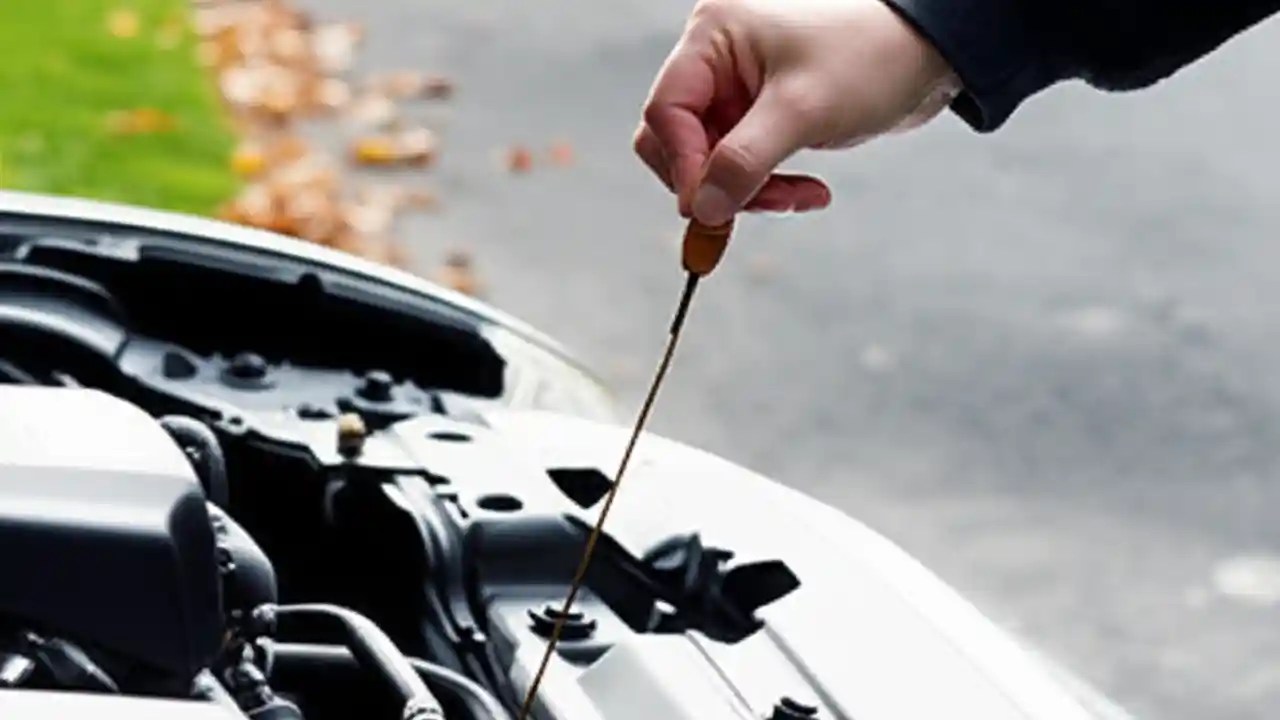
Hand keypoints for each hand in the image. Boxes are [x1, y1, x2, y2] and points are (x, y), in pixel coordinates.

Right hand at [635, 0, 960, 225]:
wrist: (932, 53)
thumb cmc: (872, 56)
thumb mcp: (803, 110)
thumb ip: (743, 162)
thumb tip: (702, 211)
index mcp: (714, 34)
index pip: (668, 111)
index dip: (684, 166)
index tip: (710, 209)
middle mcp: (717, 56)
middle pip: (678, 138)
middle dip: (717, 181)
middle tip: (760, 204)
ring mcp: (738, 85)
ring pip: (710, 158)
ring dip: (749, 190)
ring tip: (798, 198)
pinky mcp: (760, 111)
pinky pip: (741, 161)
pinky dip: (769, 184)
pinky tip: (809, 192)